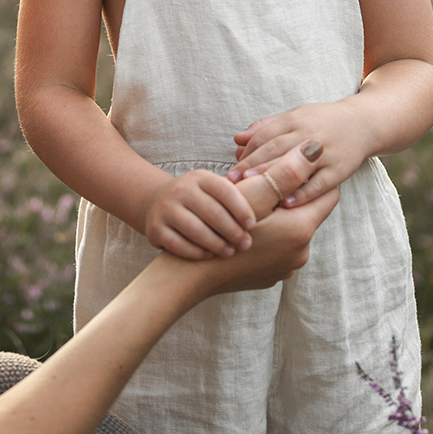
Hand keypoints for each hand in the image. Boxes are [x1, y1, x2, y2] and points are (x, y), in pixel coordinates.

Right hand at [141, 170, 257, 259]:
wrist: (158, 204)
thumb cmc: (200, 202)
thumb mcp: (214, 191)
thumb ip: (238, 196)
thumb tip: (277, 204)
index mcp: (200, 177)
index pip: (225, 190)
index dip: (242, 209)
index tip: (252, 225)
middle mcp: (181, 189)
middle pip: (212, 212)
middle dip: (233, 231)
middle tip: (246, 244)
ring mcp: (166, 209)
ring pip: (196, 230)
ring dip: (217, 244)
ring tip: (230, 252)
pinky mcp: (155, 228)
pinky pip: (178, 244)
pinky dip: (196, 252)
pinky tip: (209, 256)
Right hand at [182, 184, 340, 299]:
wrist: (188, 276)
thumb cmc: (215, 228)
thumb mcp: (251, 193)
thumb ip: (285, 171)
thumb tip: (316, 148)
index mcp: (300, 230)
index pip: (329, 195)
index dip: (311, 180)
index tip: (291, 171)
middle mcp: (299, 254)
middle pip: (305, 214)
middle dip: (288, 200)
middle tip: (262, 188)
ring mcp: (284, 270)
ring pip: (288, 232)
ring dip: (274, 219)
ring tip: (249, 210)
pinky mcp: (268, 279)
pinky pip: (273, 251)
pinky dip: (263, 239)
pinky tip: (241, 231)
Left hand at [228, 100, 370, 208]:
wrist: (362, 124)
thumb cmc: (321, 122)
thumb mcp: (294, 118)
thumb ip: (265, 128)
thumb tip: (237, 139)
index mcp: (294, 120)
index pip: (265, 137)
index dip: (246, 154)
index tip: (230, 172)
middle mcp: (308, 134)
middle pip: (276, 150)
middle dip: (253, 166)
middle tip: (233, 184)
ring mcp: (325, 152)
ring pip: (296, 165)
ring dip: (273, 178)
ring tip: (254, 191)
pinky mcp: (339, 169)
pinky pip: (319, 183)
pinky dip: (303, 193)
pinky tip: (287, 204)